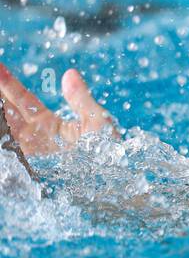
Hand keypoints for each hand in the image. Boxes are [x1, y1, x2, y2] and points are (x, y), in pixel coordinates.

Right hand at [0, 62, 119, 157]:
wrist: (110, 184)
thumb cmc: (108, 153)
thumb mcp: (97, 122)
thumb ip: (81, 99)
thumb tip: (69, 73)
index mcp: (48, 123)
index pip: (22, 99)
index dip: (7, 83)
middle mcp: (34, 137)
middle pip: (5, 112)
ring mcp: (27, 154)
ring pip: (3, 130)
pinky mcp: (24, 169)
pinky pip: (8, 154)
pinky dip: (2, 142)